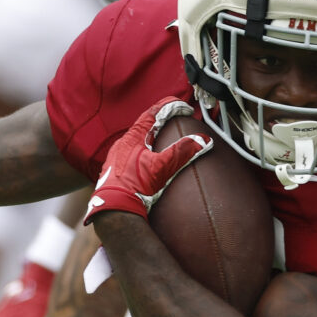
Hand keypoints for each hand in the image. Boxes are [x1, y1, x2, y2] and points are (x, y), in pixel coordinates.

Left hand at [83, 97, 211, 223]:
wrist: (114, 210)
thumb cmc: (135, 188)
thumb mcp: (163, 168)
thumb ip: (183, 152)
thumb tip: (202, 140)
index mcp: (132, 138)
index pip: (152, 114)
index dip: (168, 106)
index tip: (181, 105)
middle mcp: (121, 145)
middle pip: (144, 125)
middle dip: (161, 120)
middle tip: (175, 119)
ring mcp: (116, 158)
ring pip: (136, 140)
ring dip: (151, 136)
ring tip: (163, 138)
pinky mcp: (114, 172)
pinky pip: (131, 154)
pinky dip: (143, 151)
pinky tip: (147, 160)